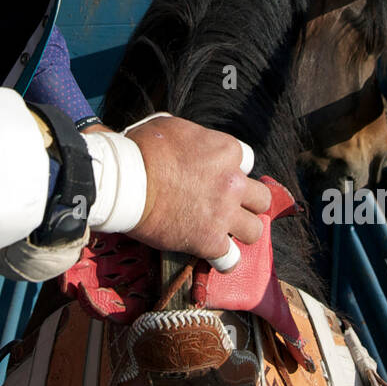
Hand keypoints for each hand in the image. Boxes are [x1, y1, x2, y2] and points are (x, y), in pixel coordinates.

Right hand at [123, 116, 270, 258]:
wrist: (125, 182)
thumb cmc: (142, 150)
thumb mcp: (171, 126)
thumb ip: (193, 135)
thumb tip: (188, 140)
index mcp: (226, 150)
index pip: (247, 162)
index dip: (233, 170)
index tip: (217, 178)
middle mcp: (233, 182)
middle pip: (261, 198)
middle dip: (247, 202)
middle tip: (228, 206)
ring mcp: (224, 213)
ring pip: (255, 230)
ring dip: (240, 231)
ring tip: (223, 231)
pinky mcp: (210, 241)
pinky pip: (232, 259)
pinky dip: (223, 259)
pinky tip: (212, 253)